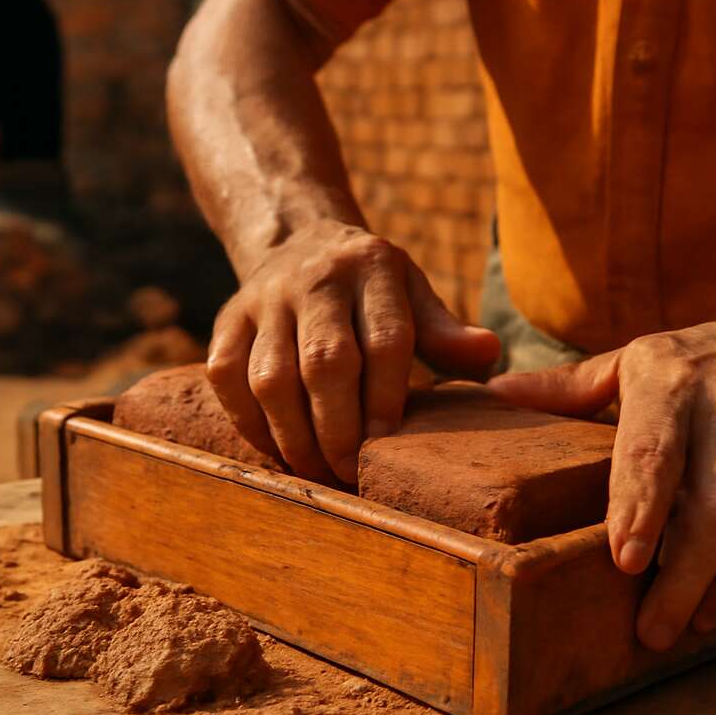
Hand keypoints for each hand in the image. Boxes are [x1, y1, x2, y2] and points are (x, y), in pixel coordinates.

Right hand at [207, 221, 499, 483]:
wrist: (299, 241)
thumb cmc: (372, 289)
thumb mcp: (414, 293)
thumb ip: (445, 329)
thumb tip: (488, 353)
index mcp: (374, 267)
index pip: (385, 340)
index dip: (386, 399)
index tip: (387, 447)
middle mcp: (317, 278)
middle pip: (324, 362)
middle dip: (339, 429)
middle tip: (351, 473)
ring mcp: (265, 298)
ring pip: (270, 376)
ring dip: (294, 436)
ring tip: (317, 472)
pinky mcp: (227, 319)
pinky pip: (228, 378)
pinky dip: (250, 423)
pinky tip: (278, 451)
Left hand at [487, 298, 715, 649]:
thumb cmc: (695, 358)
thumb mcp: (632, 360)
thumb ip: (567, 386)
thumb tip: (491, 394)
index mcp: (665, 379)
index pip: (653, 449)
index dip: (641, 506)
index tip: (624, 560)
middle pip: (707, 501)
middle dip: (680, 571)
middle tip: (650, 630)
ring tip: (683, 629)